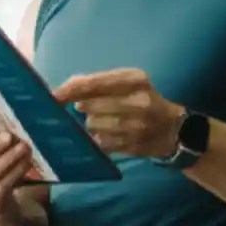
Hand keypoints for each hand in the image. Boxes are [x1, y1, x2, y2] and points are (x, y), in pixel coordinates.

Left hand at [52, 68, 184, 157]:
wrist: (172, 130)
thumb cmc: (141, 100)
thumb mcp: (126, 83)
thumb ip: (96, 82)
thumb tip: (63, 89)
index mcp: (135, 79)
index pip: (95, 83)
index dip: (71, 89)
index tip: (53, 95)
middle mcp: (139, 101)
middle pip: (90, 105)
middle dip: (82, 107)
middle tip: (83, 107)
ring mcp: (137, 126)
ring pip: (93, 125)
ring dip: (91, 123)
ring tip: (102, 120)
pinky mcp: (133, 145)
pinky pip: (101, 142)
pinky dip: (98, 138)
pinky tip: (107, 134)